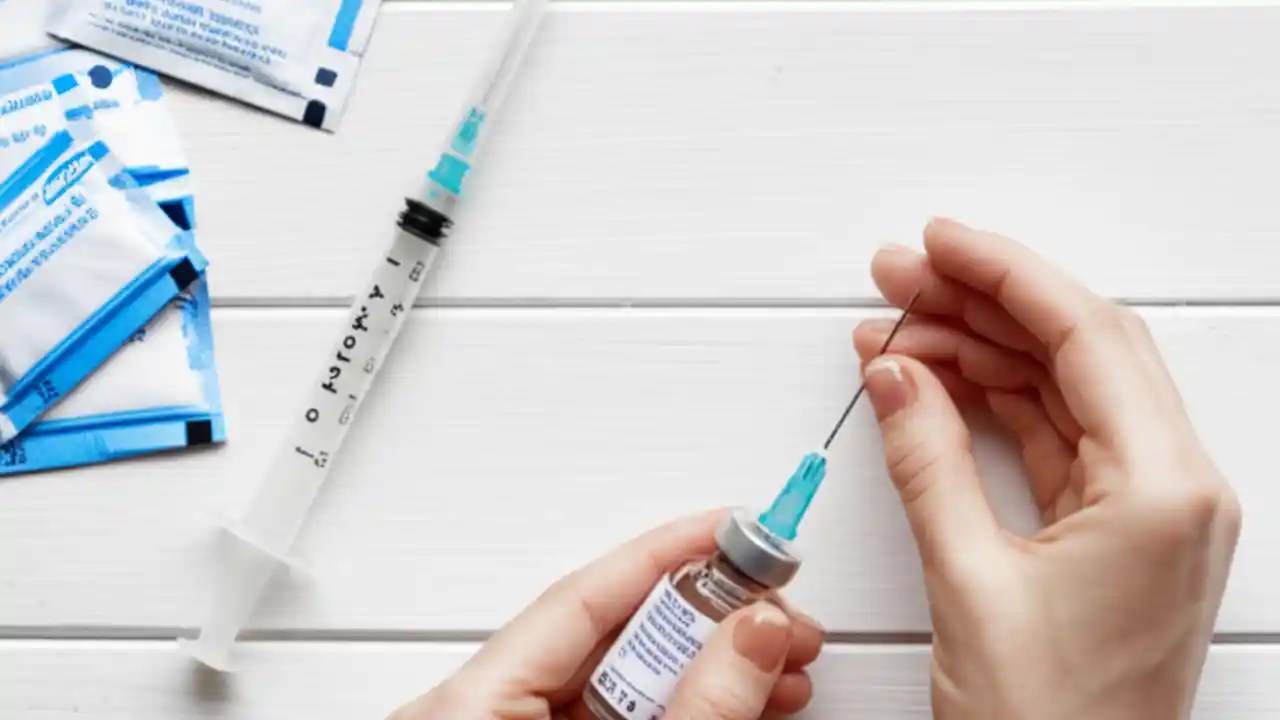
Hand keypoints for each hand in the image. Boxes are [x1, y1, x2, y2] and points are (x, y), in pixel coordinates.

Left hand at [389, 510, 823, 719]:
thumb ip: (697, 709)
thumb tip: (754, 628)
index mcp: (465, 709)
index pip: (581, 594)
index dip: (667, 551)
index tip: (734, 524)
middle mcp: (477, 716)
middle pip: (611, 638)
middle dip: (711, 621)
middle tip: (783, 607)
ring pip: (624, 686)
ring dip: (710, 672)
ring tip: (784, 663)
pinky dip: (683, 710)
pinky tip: (742, 702)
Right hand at [854, 218, 1241, 719]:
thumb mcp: (967, 583)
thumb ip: (926, 460)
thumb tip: (896, 373)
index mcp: (1164, 492)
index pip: (1084, 336)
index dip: (1005, 273)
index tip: (941, 242)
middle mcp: (1176, 491)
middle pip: (1079, 350)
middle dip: (985, 303)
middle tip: (902, 279)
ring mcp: (1152, 512)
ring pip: (1066, 390)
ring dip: (983, 352)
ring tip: (898, 330)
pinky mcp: (1118, 535)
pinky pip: (1056, 439)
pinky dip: (993, 406)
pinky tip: (934, 386)